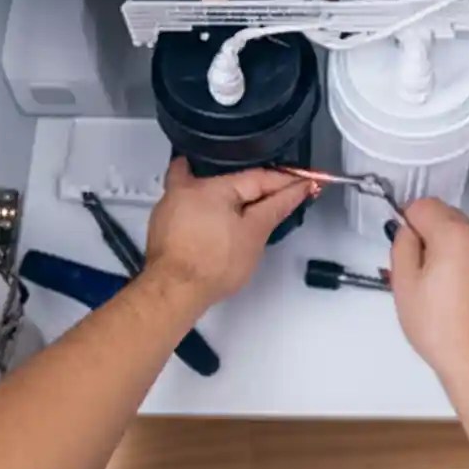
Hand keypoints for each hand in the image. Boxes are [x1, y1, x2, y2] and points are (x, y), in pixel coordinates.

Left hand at [145, 158, 313, 305]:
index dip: (285, 182)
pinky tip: (216, 218)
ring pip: (207, 188)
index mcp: (211, 185)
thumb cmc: (208, 266)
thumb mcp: (253, 234)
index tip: (303, 184)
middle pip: (232, 178)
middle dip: (258, 184)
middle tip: (284, 191)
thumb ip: (276, 207)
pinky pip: (191, 204)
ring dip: (230, 193)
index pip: (258, 177)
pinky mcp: (165, 223)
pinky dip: (207, 207)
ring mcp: (172, 205)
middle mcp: (187, 187)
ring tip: (251, 204)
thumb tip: (296, 190)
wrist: (174, 291)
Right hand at [389, 199, 468, 383]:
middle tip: (409, 268)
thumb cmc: (439, 325)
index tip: (399, 247)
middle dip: (421, 232)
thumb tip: (405, 230)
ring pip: (453, 230)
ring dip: (435, 244)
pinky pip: (466, 246)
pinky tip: (442, 286)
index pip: (421, 205)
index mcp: (454, 233)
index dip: (404, 222)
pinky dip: (451, 255)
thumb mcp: (404, 282)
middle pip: (440, 213)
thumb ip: (401, 244)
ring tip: (425, 281)